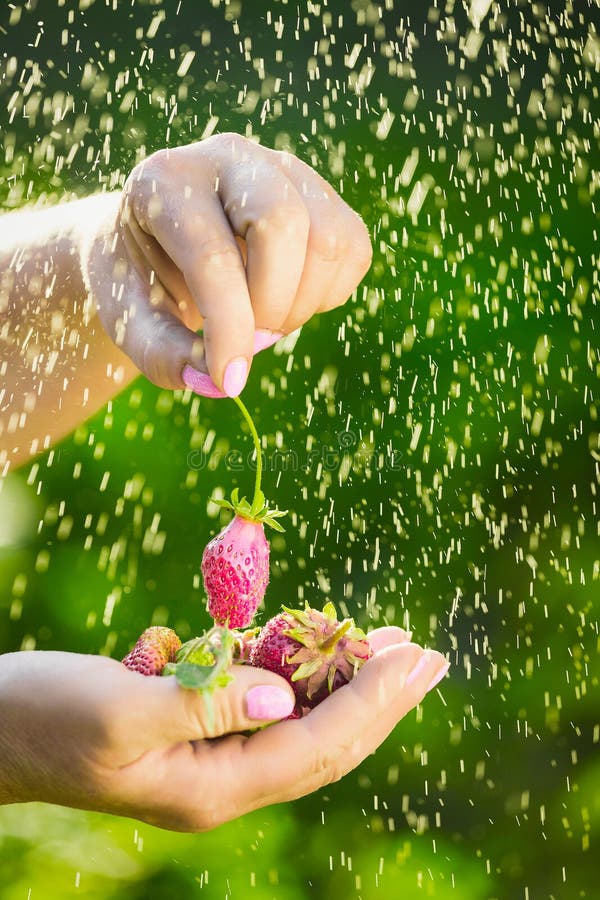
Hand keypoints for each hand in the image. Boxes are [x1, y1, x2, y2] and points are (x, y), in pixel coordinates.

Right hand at [0, 631, 447, 830]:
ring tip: (393, 646)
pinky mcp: (196, 730)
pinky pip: (267, 704)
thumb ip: (204, 705)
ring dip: (349, 683)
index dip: (373, 700)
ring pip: (303, 723)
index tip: (417, 659)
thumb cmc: (43, 717)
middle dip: (383, 698)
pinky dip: (302, 674)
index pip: (318, 744)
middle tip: (431, 656)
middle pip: (327, 743)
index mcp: (213, 788)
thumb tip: (285, 695)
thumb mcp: (119, 711)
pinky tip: (321, 647)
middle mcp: (223, 781)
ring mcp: (211, 759)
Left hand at [82, 133, 371, 396]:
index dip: (229, 328)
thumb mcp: (130, 319)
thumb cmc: (142, 280)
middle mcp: (228, 157)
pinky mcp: (322, 195)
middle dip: (273, 304)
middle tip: (251, 341)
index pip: (212, 254)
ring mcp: (283, 169)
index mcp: (164, 180)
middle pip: (284, 224)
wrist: (161, 241)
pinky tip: (288, 300)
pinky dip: (328, 295)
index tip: (229, 379)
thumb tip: (219, 384)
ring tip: (264, 322)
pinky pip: (353, 251)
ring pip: (328, 240)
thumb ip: (162, 354)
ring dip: (302, 305)